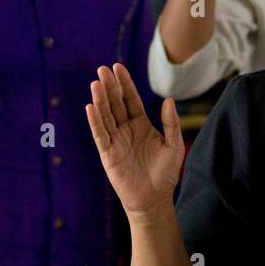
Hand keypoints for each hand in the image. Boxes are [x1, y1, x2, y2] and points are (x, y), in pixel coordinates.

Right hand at [86, 63, 183, 216]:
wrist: (154, 199)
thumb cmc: (165, 173)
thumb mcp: (174, 145)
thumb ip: (171, 123)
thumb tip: (168, 100)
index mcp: (141, 123)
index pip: (131, 99)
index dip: (125, 83)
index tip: (118, 67)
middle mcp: (126, 129)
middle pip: (115, 103)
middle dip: (110, 86)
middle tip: (102, 69)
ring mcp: (115, 140)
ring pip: (106, 116)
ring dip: (100, 100)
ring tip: (96, 83)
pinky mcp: (108, 154)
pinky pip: (100, 135)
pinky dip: (95, 121)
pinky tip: (91, 107)